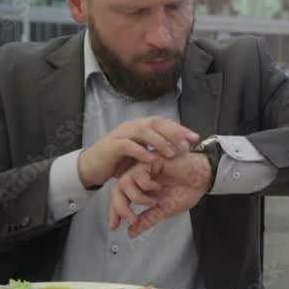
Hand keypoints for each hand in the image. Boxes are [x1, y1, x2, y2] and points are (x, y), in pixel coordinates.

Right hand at [77, 116, 198, 188]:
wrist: (93, 165)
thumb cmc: (120, 160)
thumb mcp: (142, 153)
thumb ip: (157, 148)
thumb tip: (182, 148)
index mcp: (141, 126)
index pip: (164, 123)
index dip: (180, 129)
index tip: (195, 138)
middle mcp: (132, 126)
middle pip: (156, 124)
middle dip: (173, 133)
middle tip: (186, 146)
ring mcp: (121, 134)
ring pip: (143, 132)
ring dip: (159, 142)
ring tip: (172, 154)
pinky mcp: (112, 146)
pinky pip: (128, 145)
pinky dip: (140, 151)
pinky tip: (151, 159)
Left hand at [109, 152, 212, 236]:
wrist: (203, 178)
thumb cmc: (187, 190)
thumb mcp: (164, 210)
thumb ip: (147, 219)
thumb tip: (131, 233)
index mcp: (141, 189)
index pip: (120, 199)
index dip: (115, 213)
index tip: (115, 227)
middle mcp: (139, 178)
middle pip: (116, 190)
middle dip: (120, 207)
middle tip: (131, 219)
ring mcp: (144, 168)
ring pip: (124, 182)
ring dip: (137, 197)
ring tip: (153, 202)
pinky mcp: (150, 159)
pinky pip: (137, 173)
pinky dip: (146, 185)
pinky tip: (158, 187)